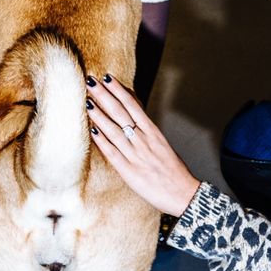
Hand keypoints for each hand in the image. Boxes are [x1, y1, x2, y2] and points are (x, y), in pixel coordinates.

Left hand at [86, 74, 200, 216]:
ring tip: (87, 101)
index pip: (132, 105)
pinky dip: (101, 140)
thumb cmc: (172, 169)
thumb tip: (132, 113)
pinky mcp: (129, 171)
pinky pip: (112, 152)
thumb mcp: (161, 143)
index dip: (118, 90)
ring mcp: (135, 155)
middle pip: (120, 112)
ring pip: (113, 130)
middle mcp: (143, 140)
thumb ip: (146, 129)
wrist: (183, 194)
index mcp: (153, 132)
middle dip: (104, 95)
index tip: (107, 77)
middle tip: (90, 81)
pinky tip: (92, 129)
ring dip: (99, 114)